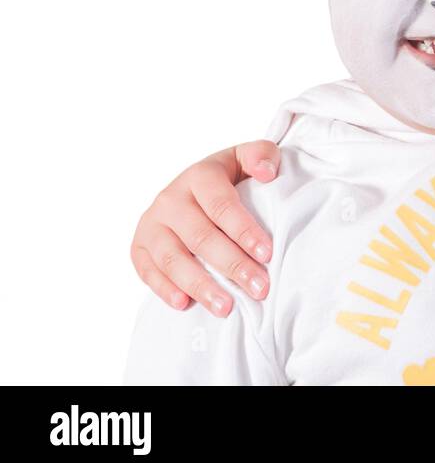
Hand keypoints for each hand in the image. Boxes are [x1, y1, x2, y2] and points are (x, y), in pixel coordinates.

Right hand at [129, 140, 280, 315]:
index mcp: (200, 176)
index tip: (267, 253)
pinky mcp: (139, 245)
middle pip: (201, 237)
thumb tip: (267, 173)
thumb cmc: (230, 176)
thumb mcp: (246, 157)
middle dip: (232, 265)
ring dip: (200, 285)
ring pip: (173, 258)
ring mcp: (152, 223)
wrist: (195, 186)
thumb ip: (261, 155)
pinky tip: (184, 304)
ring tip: (226, 307)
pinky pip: (147, 270)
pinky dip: (164, 288)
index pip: (221, 205)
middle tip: (259, 289)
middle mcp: (171, 198)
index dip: (244, 230)